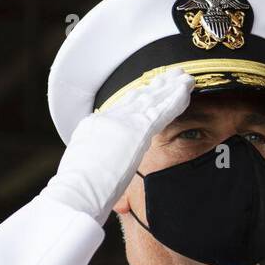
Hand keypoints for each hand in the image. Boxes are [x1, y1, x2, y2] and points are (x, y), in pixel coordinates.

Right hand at [42, 70, 194, 225]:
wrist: (77, 189)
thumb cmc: (78, 187)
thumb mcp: (84, 164)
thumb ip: (98, 156)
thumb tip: (104, 159)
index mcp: (97, 125)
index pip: (123, 105)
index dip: (139, 94)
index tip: (151, 87)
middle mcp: (111, 118)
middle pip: (140, 96)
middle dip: (157, 86)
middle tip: (172, 75)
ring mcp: (125, 122)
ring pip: (154, 98)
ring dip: (171, 87)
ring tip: (185, 78)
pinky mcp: (139, 130)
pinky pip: (164, 110)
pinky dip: (176, 98)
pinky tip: (188, 90)